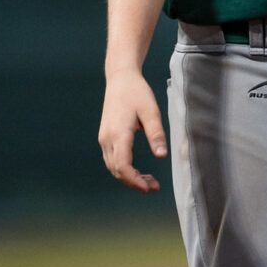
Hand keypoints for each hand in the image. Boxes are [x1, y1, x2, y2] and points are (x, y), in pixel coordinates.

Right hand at [98, 69, 167, 192]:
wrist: (120, 79)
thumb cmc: (137, 93)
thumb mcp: (151, 111)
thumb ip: (156, 134)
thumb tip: (161, 156)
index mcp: (118, 133)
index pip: (122, 165)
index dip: (134, 180)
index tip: (148, 188)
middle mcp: (107, 139)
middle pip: (117, 170)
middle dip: (134, 182)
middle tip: (154, 187)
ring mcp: (104, 138)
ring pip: (113, 166)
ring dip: (129, 177)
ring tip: (150, 181)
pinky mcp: (106, 137)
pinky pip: (113, 159)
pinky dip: (124, 169)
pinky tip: (138, 171)